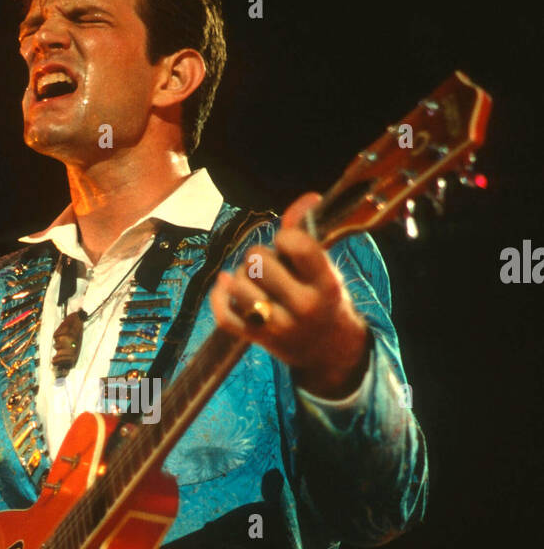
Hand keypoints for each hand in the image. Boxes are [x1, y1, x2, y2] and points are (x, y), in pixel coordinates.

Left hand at [209, 192, 370, 398]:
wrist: (328, 351)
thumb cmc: (324, 299)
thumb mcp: (325, 269)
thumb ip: (308, 234)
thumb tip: (308, 197)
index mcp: (326, 284)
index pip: (296, 244)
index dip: (285, 237)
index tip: (288, 246)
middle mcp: (304, 306)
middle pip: (258, 261)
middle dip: (259, 256)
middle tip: (270, 267)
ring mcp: (279, 326)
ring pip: (238, 284)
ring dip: (240, 276)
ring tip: (254, 281)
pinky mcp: (256, 339)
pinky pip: (224, 315)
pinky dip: (219, 297)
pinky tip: (225, 287)